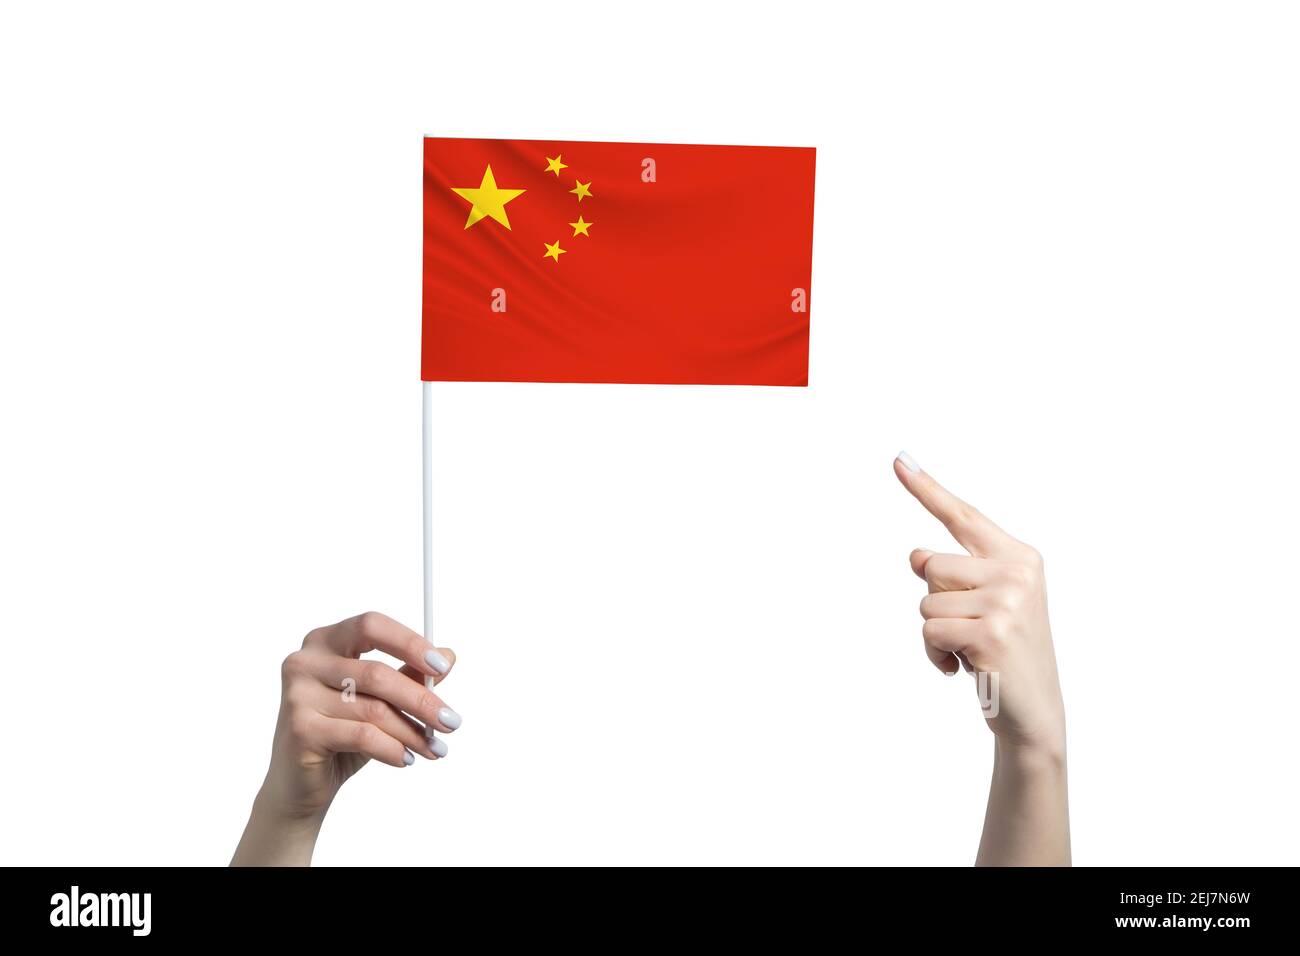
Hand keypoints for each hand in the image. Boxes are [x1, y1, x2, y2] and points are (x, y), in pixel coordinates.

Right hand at [232, 612, 458, 864]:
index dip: (409, 643)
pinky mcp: (301, 730)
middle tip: (452, 722)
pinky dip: (392, 749)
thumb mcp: (378, 700)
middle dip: (421, 700)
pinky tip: (406, 759)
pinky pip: (362, 736)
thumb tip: (449, 654)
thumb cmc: (341, 733)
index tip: (442, 666)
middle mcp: (305, 662)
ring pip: (373, 710)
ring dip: (412, 732)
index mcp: (325, 641)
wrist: (299, 783)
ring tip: (434, 748)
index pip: (371, 626)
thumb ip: (407, 675)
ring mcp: (298, 695)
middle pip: (376, 672)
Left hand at [895, 453, 1063, 753]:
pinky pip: (929, 632)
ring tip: (969, 650)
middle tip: (970, 629)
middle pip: (929, 564)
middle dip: (937, 602)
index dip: (926, 488)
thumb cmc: (1005, 654)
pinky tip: (963, 669)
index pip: (963, 516)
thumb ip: (957, 573)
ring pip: (925, 601)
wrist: (1034, 714)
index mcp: (1020, 557)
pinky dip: (935, 656)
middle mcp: (1017, 572)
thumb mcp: (987, 604)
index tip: (897, 460)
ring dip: (935, 634)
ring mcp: (1006, 601)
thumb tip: (916, 555)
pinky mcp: (990, 632)